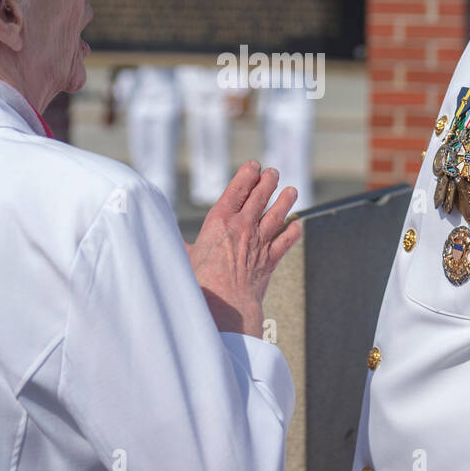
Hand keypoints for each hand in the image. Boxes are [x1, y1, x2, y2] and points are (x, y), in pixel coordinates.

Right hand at [185, 160, 302, 336]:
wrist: (224, 305)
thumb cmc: (199, 281)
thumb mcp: (186, 256)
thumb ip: (185, 246)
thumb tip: (173, 242)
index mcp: (220, 220)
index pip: (237, 189)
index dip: (247, 175)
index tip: (254, 166)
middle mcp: (243, 226)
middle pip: (260, 197)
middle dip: (268, 182)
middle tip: (273, 172)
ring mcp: (259, 242)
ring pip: (277, 214)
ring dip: (285, 200)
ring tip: (291, 190)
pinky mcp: (270, 259)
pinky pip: (286, 241)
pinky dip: (293, 231)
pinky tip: (296, 225)